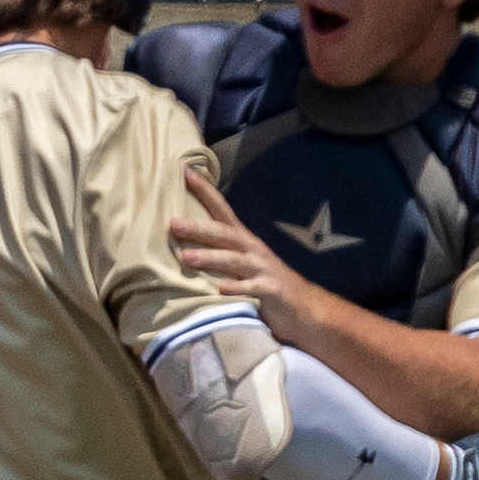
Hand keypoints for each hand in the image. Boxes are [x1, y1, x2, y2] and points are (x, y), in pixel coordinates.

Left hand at [168, 182, 326, 346]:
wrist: (305, 307)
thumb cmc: (266, 283)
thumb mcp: (244, 262)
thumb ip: (220, 251)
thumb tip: (182, 242)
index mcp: (244, 240)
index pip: (222, 209)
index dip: (205, 190)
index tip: (184, 172)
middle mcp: (253, 250)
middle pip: (224, 234)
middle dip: (198, 228)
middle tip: (173, 224)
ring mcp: (263, 269)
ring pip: (234, 260)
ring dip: (210, 258)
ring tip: (186, 258)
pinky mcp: (271, 291)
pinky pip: (253, 288)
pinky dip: (238, 288)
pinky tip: (221, 289)